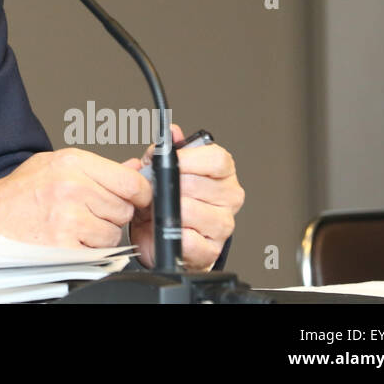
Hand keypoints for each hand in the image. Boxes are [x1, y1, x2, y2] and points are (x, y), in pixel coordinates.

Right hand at [0, 148, 153, 249]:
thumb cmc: (17, 194)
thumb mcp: (54, 165)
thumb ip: (96, 168)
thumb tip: (132, 168)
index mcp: (72, 162)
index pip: (129, 180)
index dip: (139, 192)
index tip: (137, 197)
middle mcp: (72, 186)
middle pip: (124, 207)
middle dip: (112, 213)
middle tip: (87, 211)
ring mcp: (69, 217)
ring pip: (114, 231)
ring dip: (101, 233)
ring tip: (74, 225)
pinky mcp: (65, 245)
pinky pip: (99, 251)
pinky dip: (89, 250)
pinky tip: (69, 239)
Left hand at [122, 124, 244, 270]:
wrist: (158, 236)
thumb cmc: (164, 199)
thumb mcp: (160, 169)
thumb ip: (165, 149)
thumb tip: (173, 132)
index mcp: (222, 173)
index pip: (217, 159)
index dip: (188, 159)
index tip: (168, 162)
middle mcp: (229, 198)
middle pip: (199, 184)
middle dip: (169, 186)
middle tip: (155, 189)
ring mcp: (223, 225)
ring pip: (192, 211)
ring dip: (168, 210)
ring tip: (159, 210)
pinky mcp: (211, 251)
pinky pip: (191, 241)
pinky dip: (174, 234)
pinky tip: (168, 230)